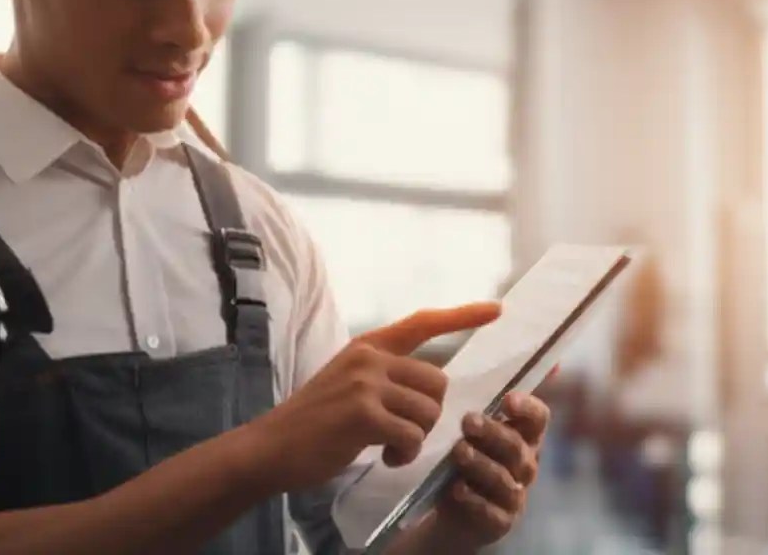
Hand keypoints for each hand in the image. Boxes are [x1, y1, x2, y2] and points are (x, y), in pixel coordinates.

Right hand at [251, 302, 498, 491]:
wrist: (270, 446)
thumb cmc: (313, 421)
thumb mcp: (348, 381)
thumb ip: (384, 375)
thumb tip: (430, 388)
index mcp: (368, 345)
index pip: (423, 322)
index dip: (463, 315)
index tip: (497, 310)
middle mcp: (370, 357)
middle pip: (438, 382)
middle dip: (430, 414)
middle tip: (404, 433)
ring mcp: (366, 384)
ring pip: (428, 411)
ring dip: (416, 439)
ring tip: (391, 448)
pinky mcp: (363, 415)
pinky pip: (412, 436)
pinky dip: (405, 455)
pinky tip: (386, 457)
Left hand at [433, 392, 550, 547]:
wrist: (454, 509)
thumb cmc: (469, 456)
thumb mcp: (475, 427)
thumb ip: (486, 395)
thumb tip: (518, 360)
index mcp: (524, 437)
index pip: (539, 419)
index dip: (528, 409)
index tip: (508, 400)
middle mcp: (525, 464)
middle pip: (517, 447)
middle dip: (493, 433)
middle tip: (467, 421)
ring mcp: (514, 494)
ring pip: (503, 479)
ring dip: (480, 464)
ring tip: (458, 452)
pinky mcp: (500, 521)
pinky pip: (490, 511)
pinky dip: (473, 500)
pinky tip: (457, 489)